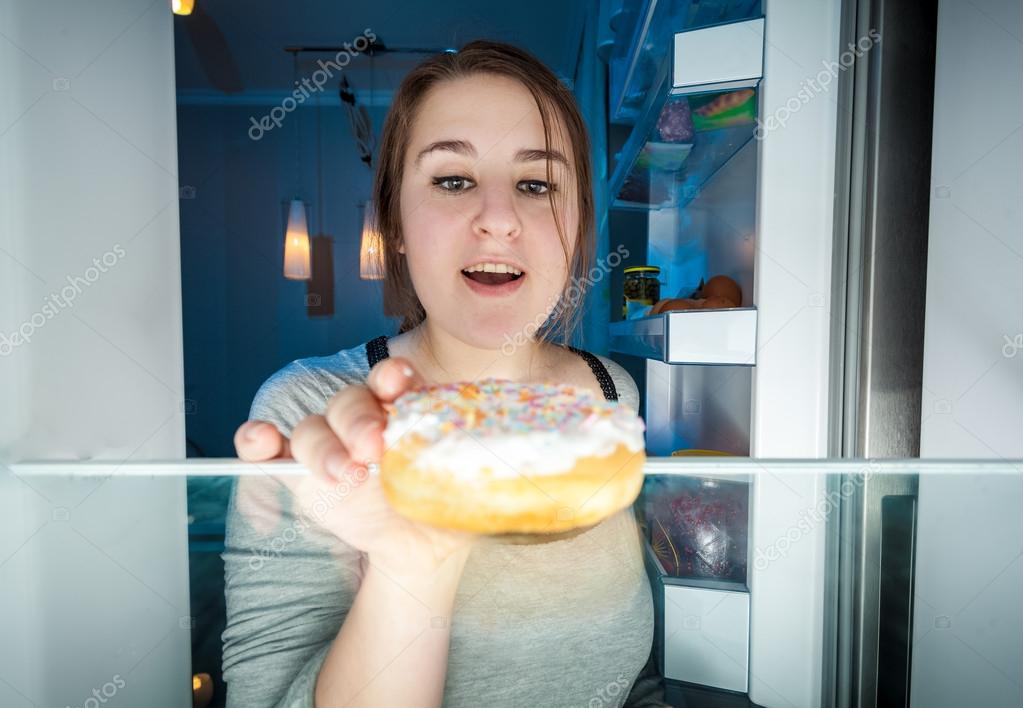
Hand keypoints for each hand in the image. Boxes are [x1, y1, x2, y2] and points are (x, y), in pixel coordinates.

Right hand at [233, 357, 475, 577]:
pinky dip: (258, 442)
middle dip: (358, 419)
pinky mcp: (301, 473)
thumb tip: (532, 477)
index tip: (399, 384)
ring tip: (343, 475)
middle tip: (373, 447)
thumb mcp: (475, 492)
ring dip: (321, 445)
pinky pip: (271, 450)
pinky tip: (258, 442)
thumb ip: (487, 474)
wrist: (424, 552)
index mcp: (408, 411)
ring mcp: (331, 444)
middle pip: (349, 401)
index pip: (394, 382)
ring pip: (313, 426)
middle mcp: (367, 420)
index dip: (393, 378)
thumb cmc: (451, 509)